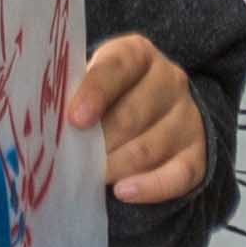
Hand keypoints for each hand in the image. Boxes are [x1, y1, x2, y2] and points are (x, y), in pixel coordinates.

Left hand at [71, 33, 209, 205]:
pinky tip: (123, 192)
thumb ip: (74, 95)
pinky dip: (151, 186)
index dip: (95, 92)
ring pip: (152, 146)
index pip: (118, 66)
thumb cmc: (109, 98)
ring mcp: (187, 117)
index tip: (74, 119)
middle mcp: (169, 80)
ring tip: (91, 179)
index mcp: (138, 54)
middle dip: (101, 142)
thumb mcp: (92, 83)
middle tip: (74, 162)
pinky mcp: (198, 153)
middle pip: (134, 113)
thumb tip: (47, 121)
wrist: (159, 112)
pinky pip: (179, 174)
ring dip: (118, 166)